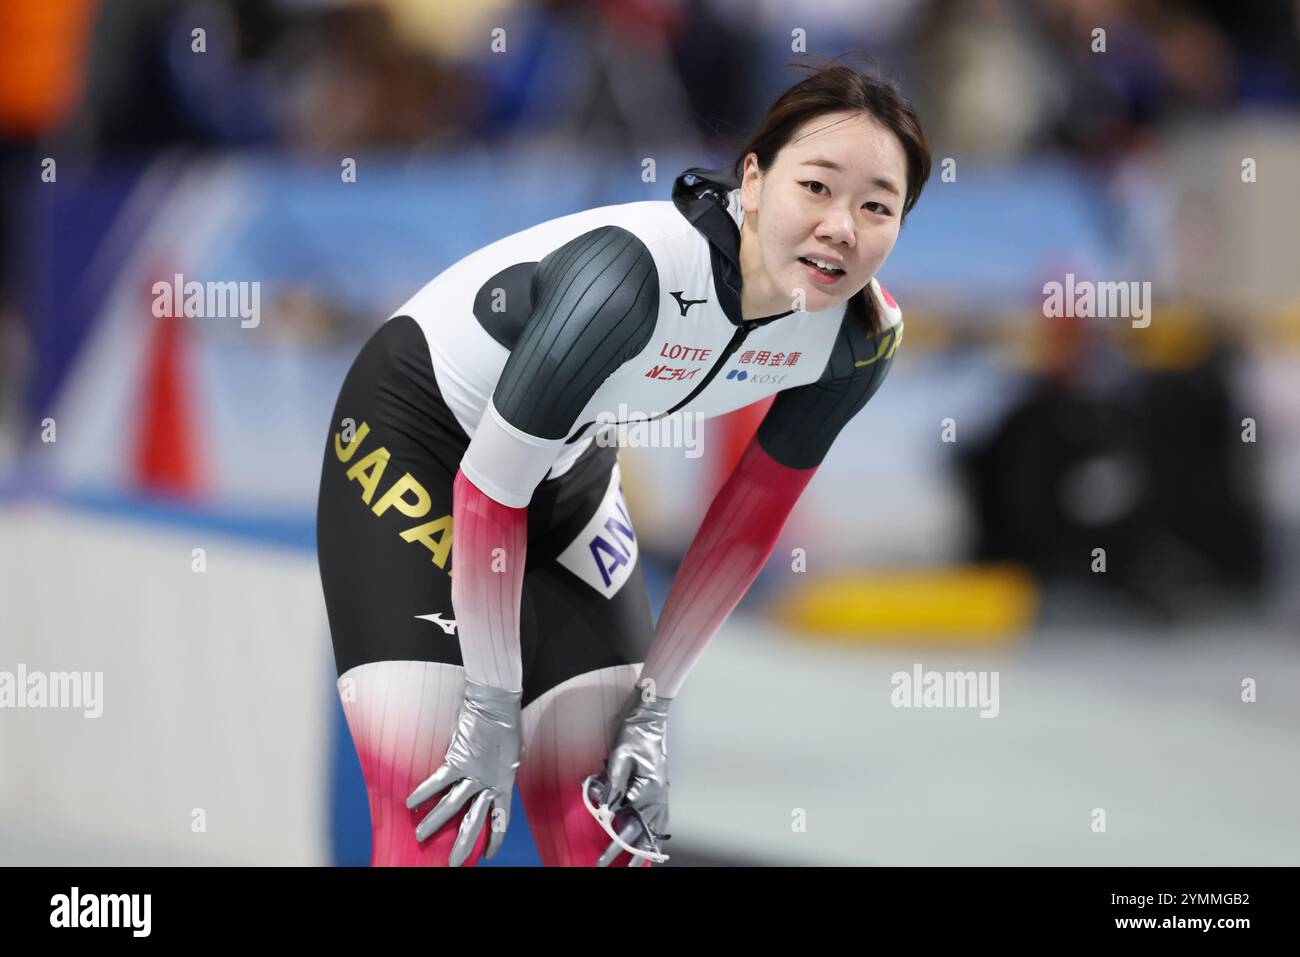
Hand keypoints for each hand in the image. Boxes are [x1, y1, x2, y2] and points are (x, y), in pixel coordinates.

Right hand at [406, 678, 522, 865]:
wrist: (498, 704)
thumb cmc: (507, 726)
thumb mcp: (511, 755)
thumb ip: (502, 770)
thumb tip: (497, 775)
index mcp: (504, 784)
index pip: (501, 819)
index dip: (494, 839)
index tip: (487, 855)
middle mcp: (488, 783)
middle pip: (474, 821)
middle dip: (462, 844)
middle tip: (451, 863)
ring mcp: (472, 773)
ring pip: (451, 805)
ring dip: (435, 822)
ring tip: (420, 836)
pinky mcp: (458, 759)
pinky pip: (438, 780)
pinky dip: (424, 792)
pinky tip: (410, 804)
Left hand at [584, 687, 671, 865]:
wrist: (649, 718)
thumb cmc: (634, 734)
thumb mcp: (619, 757)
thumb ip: (613, 784)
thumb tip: (607, 809)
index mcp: (649, 790)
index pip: (629, 824)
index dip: (614, 844)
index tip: (603, 860)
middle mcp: (657, 795)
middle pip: (644, 833)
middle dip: (630, 855)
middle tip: (613, 868)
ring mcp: (660, 793)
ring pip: (654, 829)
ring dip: (644, 846)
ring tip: (636, 864)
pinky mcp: (658, 788)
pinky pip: (658, 817)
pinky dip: (653, 832)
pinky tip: (650, 840)